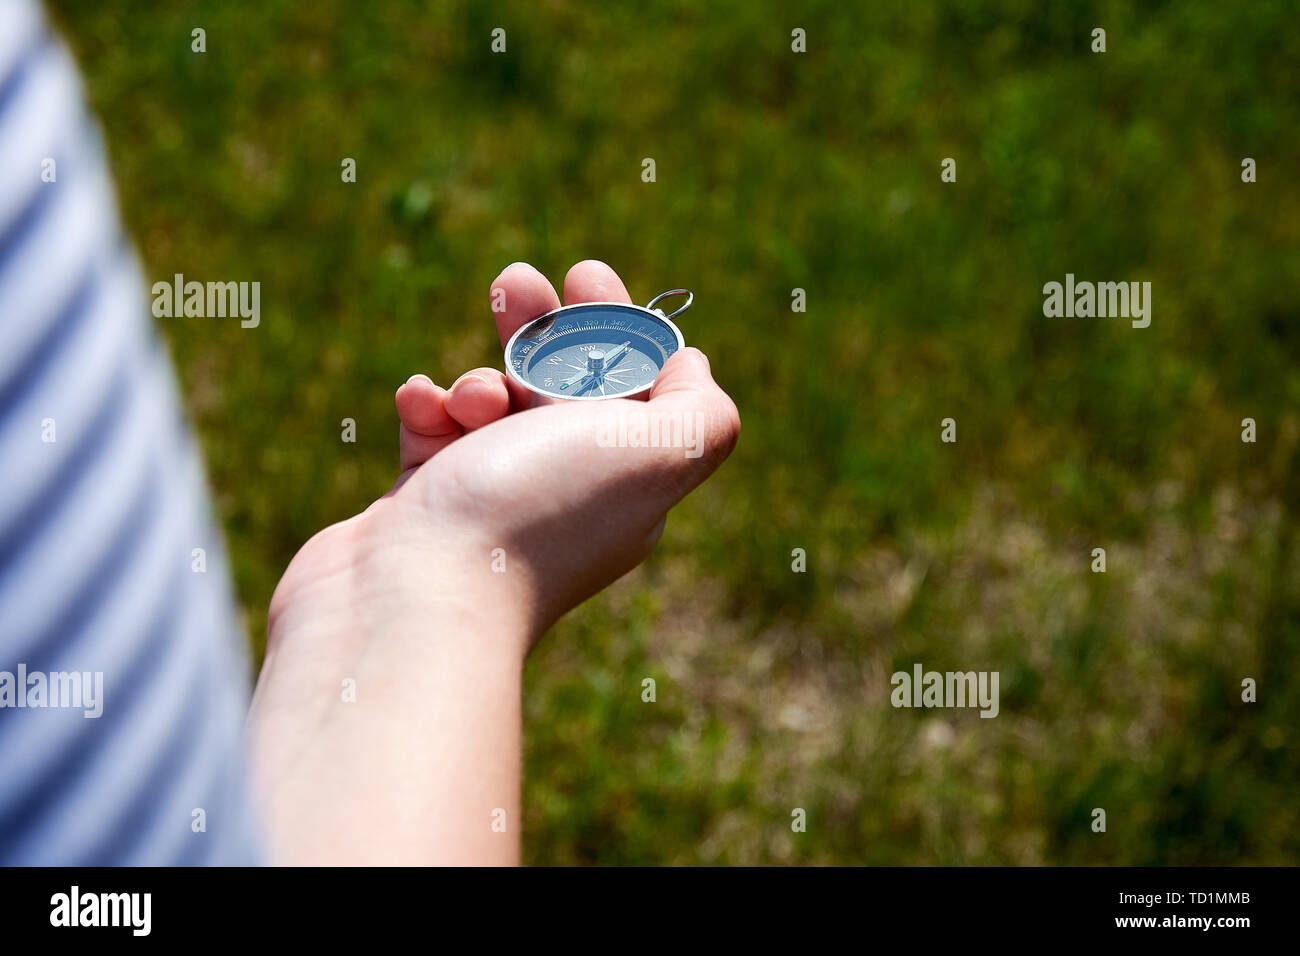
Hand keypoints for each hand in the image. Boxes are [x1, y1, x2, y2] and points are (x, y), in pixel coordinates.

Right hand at [247, 260, 738, 863]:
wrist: (409, 600)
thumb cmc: (532, 515)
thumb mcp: (654, 456)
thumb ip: (699, 412)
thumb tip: (693, 370)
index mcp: (630, 485)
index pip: (639, 390)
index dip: (621, 328)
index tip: (586, 276)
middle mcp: (568, 495)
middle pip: (567, 388)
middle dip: (545, 328)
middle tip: (518, 283)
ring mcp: (493, 503)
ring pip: (496, 406)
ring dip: (483, 378)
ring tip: (473, 398)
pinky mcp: (425, 509)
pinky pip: (433, 434)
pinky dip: (428, 407)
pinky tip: (422, 407)